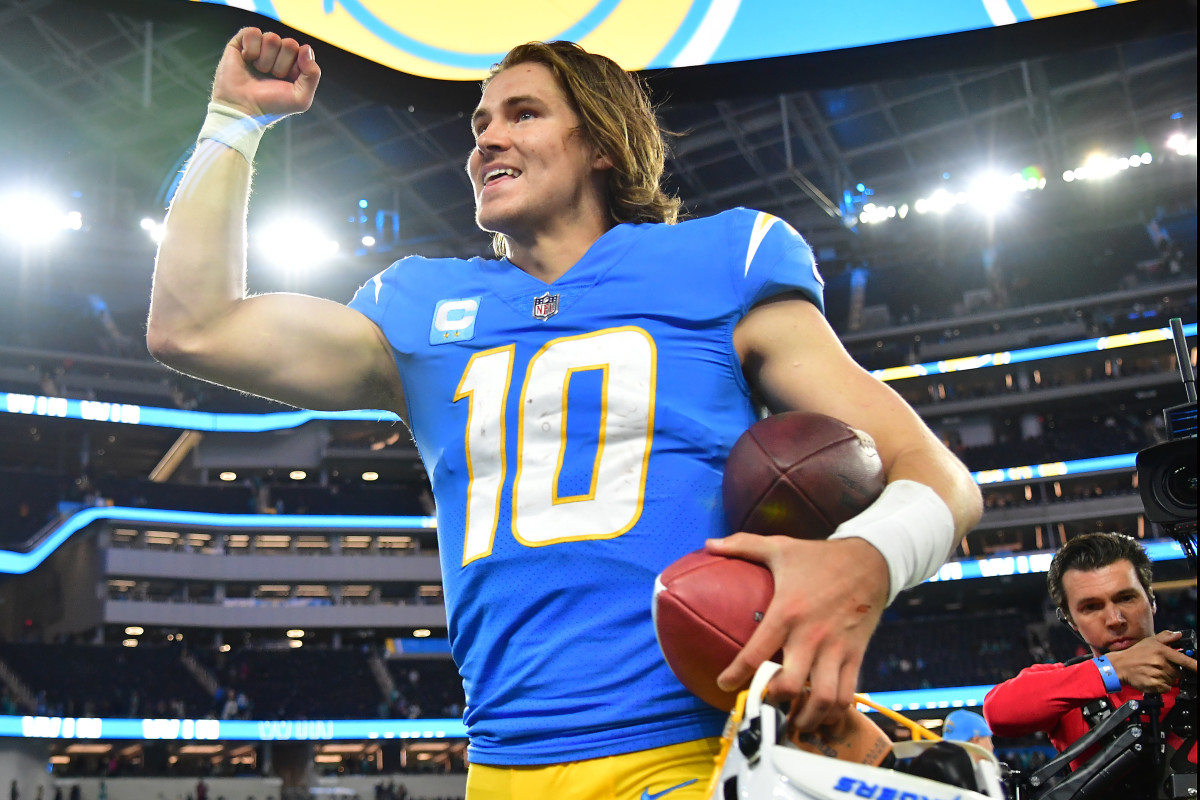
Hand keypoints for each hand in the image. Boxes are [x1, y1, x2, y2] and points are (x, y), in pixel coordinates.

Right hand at [211, 27, 320, 119]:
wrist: (243, 108)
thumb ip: (313, 74)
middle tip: (270, 77)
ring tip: (258, 72)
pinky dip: (251, 49)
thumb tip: (306, 48)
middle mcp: (278, 54)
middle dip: (281, 64)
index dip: (295, 67)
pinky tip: (246, 60)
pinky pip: (253, 32)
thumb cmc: (271, 106)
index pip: (303, 51)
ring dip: (265, 59)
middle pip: (290, 43)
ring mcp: (260, 47)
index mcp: (293, 65)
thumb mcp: (301, 98)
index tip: (286, 81)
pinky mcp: (242, 42)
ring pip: (272, 37)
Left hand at [706, 534, 888, 731]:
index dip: (736, 673)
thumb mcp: (780, 547)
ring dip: (807, 717)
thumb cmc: (820, 556)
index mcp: (787, 611)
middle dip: (773, 702)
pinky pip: (847, 693)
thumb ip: (742, 545)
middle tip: (763, 707)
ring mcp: (836, 648)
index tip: (724, 684)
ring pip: (823, 698)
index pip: (756, 651)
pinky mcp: (856, 655)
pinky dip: (835, 712)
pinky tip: (823, 719)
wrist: (871, 560)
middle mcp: (812, 636)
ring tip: (793, 724)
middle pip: (790, 685)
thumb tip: (708, 545)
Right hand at [1107, 630, 1197, 693]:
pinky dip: (1161, 685)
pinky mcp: (1154, 685)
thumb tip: (1178, 635)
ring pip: (1172, 680)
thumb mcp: (1149, 641)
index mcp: (1162, 651)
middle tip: (1160, 666)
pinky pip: (1165, 688)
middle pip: (1178, 672)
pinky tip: (1152, 679)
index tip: (1199, 668)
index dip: (1195, 665)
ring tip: (1154, 672)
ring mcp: (1157, 675)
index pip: (1184, 660)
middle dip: (1172, 670)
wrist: (1120, 665)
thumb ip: (1166, 637)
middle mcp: (1161, 663)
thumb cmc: (1135, 653)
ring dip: (1166, 678)